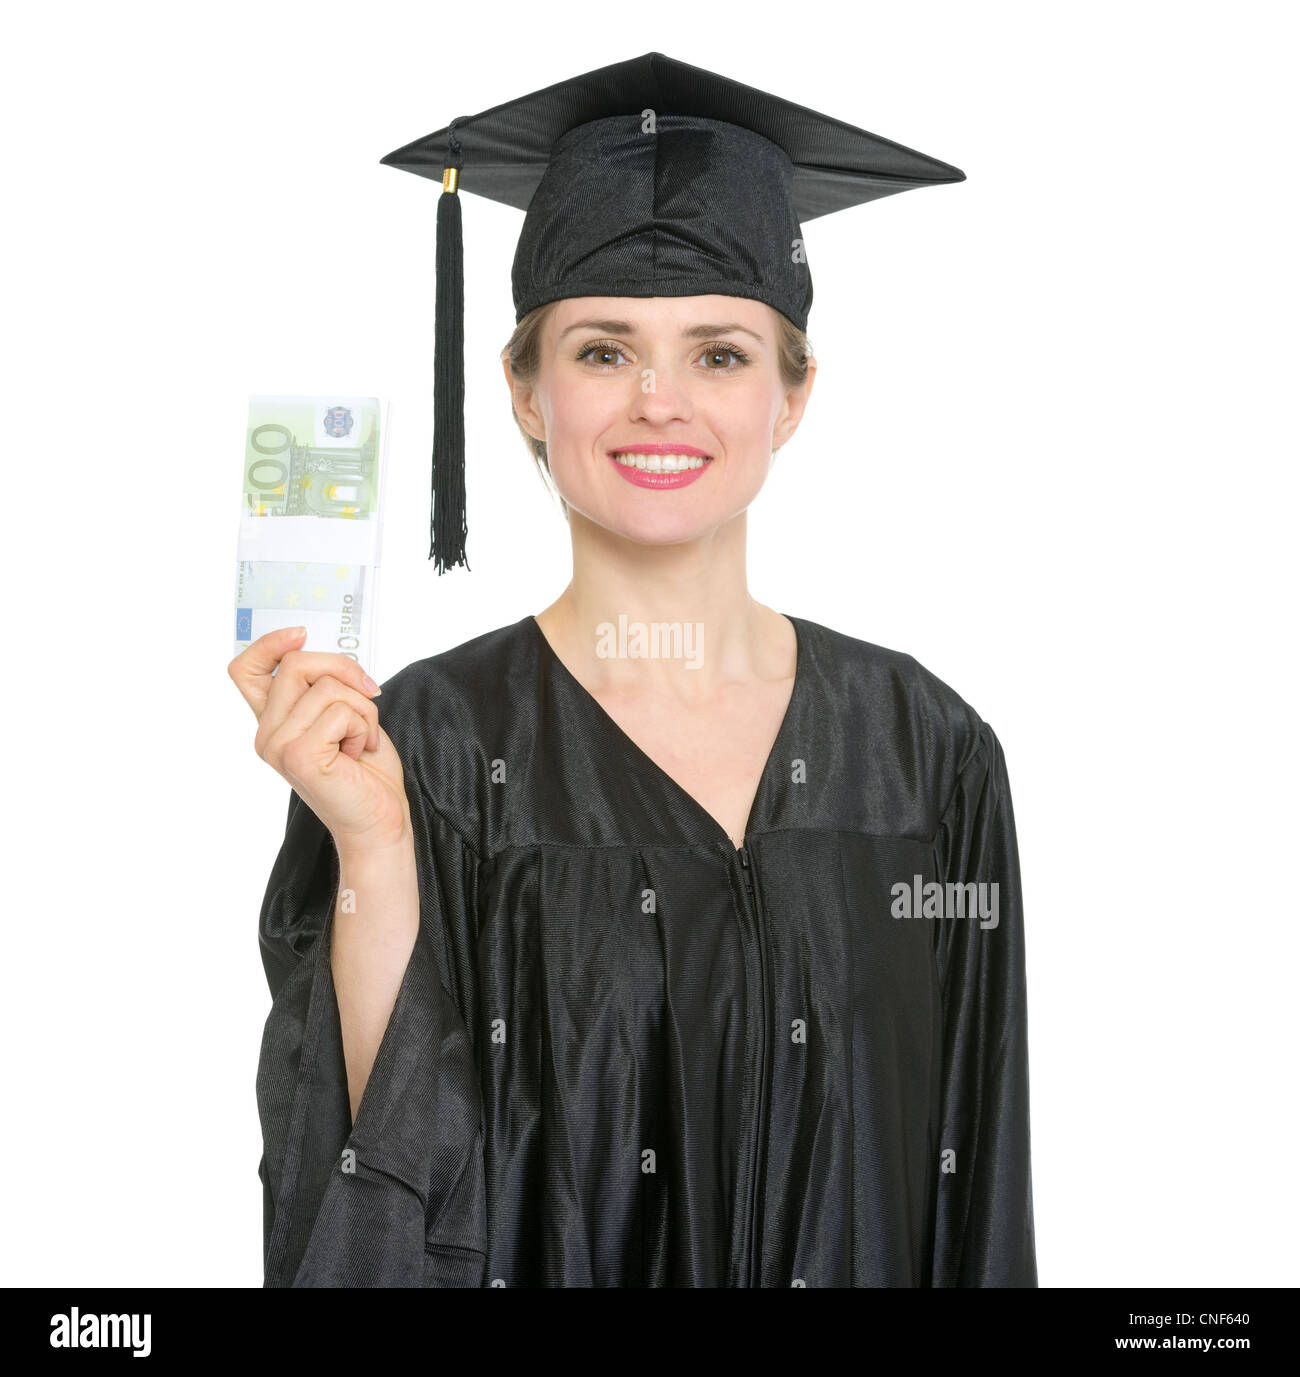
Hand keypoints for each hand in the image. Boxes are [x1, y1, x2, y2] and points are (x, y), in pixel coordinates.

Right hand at [228, 627, 410, 855]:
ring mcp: (279, 746)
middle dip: (345, 670)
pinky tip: (359, 752)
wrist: (379, 819)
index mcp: (272, 721)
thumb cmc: (364, 769)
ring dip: (363, 707)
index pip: (245, 670)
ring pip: (326, 686)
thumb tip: (323, 652)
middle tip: (370, 694)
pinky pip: (342, 711)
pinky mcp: (300, 755)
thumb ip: (322, 686)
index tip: (301, 634)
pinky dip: (364, 726)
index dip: (270, 644)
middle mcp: (267, 734)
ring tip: (362, 738)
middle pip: (298, 664)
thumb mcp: (341, 714)